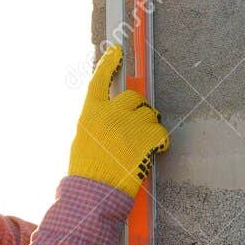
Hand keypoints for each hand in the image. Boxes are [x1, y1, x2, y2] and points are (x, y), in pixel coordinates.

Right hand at [68, 45, 168, 195]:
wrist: (95, 193)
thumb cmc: (87, 172)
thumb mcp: (83, 139)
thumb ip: (97, 122)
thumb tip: (111, 114)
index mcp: (91, 113)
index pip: (99, 81)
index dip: (108, 64)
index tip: (116, 51)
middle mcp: (110, 114)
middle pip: (133, 98)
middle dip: (137, 111)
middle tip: (134, 130)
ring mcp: (129, 124)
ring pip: (149, 115)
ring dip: (148, 128)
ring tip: (138, 148)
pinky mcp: (147, 138)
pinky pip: (161, 132)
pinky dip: (161, 142)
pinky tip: (154, 152)